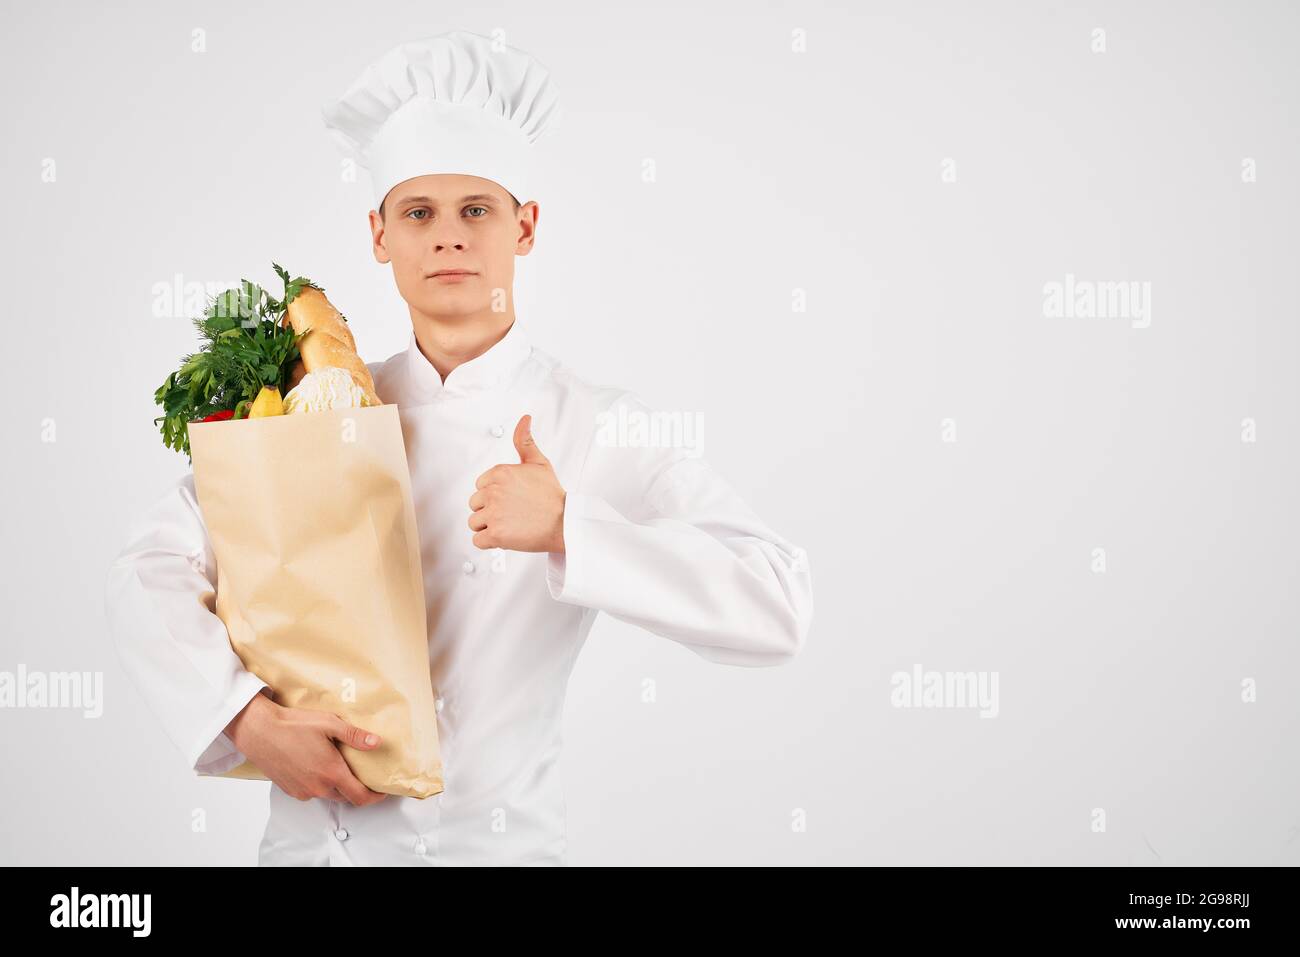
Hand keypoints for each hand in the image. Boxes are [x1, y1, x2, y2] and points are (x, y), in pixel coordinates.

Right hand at [224, 691, 388, 805]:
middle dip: (355, 788)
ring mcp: (302, 791)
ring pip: (327, 794)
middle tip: (359, 772)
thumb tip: (376, 743)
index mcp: (332, 773)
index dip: (374, 797)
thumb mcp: (329, 724)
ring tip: (335, 765)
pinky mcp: (290, 790)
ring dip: (335, 785)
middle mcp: (318, 787)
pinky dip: (318, 784)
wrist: (258, 731)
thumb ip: (355, 736)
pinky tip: (315, 766)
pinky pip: (311, 792)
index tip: (381, 792)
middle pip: (345, 796)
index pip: (360, 797)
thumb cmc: (292, 725)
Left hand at [468, 414, 565, 552]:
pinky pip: (477, 541)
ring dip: (488, 527)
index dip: (495, 495)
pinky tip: (506, 536)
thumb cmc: (552, 495)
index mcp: (499, 473)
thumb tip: (524, 419)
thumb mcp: (539, 463)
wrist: (565, 523)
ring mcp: (493, 513)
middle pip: (475, 504)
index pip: (480, 487)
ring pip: (474, 523)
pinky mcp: (495, 534)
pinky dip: (490, 543)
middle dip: (490, 511)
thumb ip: (525, 441)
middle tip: (513, 513)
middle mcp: (493, 491)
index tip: (512, 499)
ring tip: (510, 525)